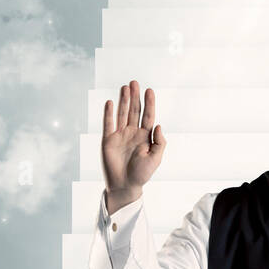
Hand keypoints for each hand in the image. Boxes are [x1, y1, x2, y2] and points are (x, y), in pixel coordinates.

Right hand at [102, 80, 165, 206]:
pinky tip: (111, 102)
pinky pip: (108, 123)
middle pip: (134, 111)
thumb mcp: (155, 159)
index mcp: (145, 136)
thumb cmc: (142, 174)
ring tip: (125, 87)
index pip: (148, 116)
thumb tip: (158, 125)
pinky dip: (109, 113)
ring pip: (122, 113)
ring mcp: (120, 135)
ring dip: (123, 100)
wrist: (125, 185)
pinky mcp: (108, 139)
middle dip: (135, 97)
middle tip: (135, 83)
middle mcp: (133, 133)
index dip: (149, 103)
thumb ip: (159, 142)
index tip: (150, 90)